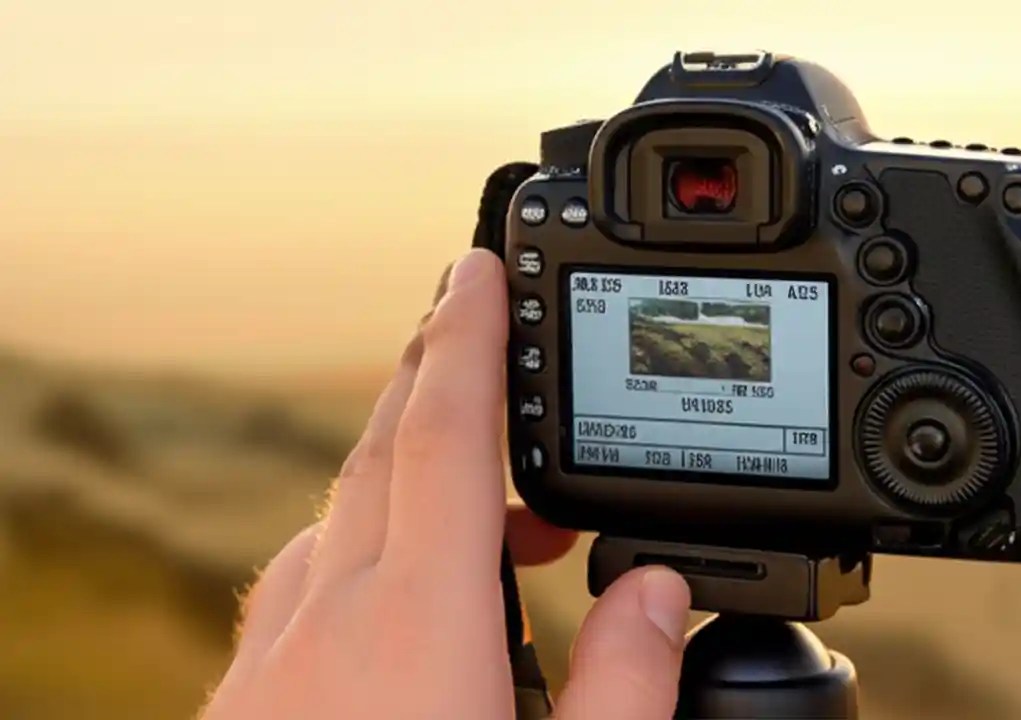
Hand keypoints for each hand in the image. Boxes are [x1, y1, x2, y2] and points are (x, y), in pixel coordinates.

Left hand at [200, 249, 691, 719]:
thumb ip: (623, 684)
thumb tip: (655, 592)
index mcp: (421, 629)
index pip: (446, 438)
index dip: (467, 339)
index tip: (478, 269)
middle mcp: (330, 625)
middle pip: (383, 454)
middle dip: (432, 370)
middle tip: (473, 320)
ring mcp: (271, 663)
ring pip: (337, 519)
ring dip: (403, 470)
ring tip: (478, 486)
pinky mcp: (242, 703)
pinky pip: (297, 586)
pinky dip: (355, 551)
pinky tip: (391, 587)